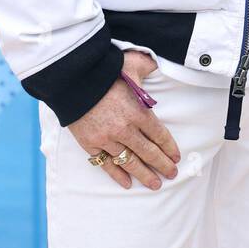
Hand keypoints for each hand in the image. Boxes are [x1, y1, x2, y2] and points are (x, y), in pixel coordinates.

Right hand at [67, 48, 180, 189]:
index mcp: (138, 111)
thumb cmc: (105, 70)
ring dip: (144, 175)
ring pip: (129, 162)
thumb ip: (149, 66)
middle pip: (148, 152)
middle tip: (172, 175)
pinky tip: (128, 183)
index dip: (169, 148)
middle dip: (162, 165)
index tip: (176, 158)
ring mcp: (107, 138)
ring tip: (155, 184)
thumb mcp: (133, 63)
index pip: (159, 135)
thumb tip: (159, 64)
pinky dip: (117, 175)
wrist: (72, 79)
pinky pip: (106, 164)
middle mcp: (125, 129)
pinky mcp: (90, 144)